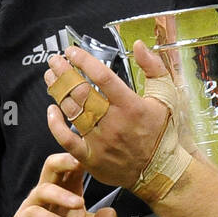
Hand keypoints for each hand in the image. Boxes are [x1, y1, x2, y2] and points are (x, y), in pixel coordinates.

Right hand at [4, 152, 116, 216]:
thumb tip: (113, 213)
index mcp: (65, 191)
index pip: (71, 167)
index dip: (82, 158)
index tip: (98, 154)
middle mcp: (47, 193)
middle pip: (51, 166)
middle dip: (65, 160)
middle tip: (81, 162)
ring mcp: (33, 206)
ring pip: (43, 190)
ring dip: (62, 195)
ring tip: (79, 203)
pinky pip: (33, 215)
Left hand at [43, 41, 173, 188]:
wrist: (160, 171)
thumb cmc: (162, 132)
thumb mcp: (166, 96)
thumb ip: (153, 68)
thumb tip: (137, 45)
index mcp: (132, 106)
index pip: (103, 77)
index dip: (84, 61)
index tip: (73, 51)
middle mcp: (114, 123)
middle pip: (82, 93)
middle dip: (65, 73)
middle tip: (55, 61)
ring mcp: (101, 142)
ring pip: (72, 112)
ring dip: (58, 92)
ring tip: (51, 77)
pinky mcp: (91, 158)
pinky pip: (66, 140)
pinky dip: (55, 125)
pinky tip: (51, 110)